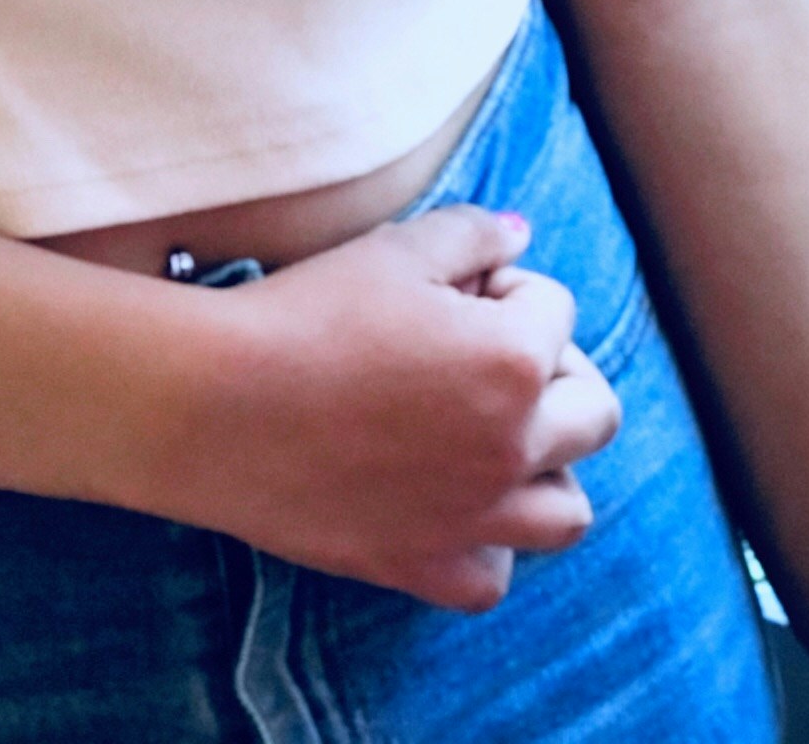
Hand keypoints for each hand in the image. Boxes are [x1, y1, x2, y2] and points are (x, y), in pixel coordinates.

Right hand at [154, 204, 621, 611]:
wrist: (215, 405)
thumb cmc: (303, 314)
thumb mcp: (394, 249)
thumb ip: (474, 234)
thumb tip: (521, 233)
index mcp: (515, 362)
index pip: (556, 309)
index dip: (503, 285)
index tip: (450, 288)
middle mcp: (513, 448)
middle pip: (593, 411)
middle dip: (553, 370)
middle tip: (484, 355)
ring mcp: (474, 518)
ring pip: (568, 511)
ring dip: (545, 468)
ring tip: (489, 437)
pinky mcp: (423, 565)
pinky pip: (494, 574)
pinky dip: (486, 544)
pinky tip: (447, 504)